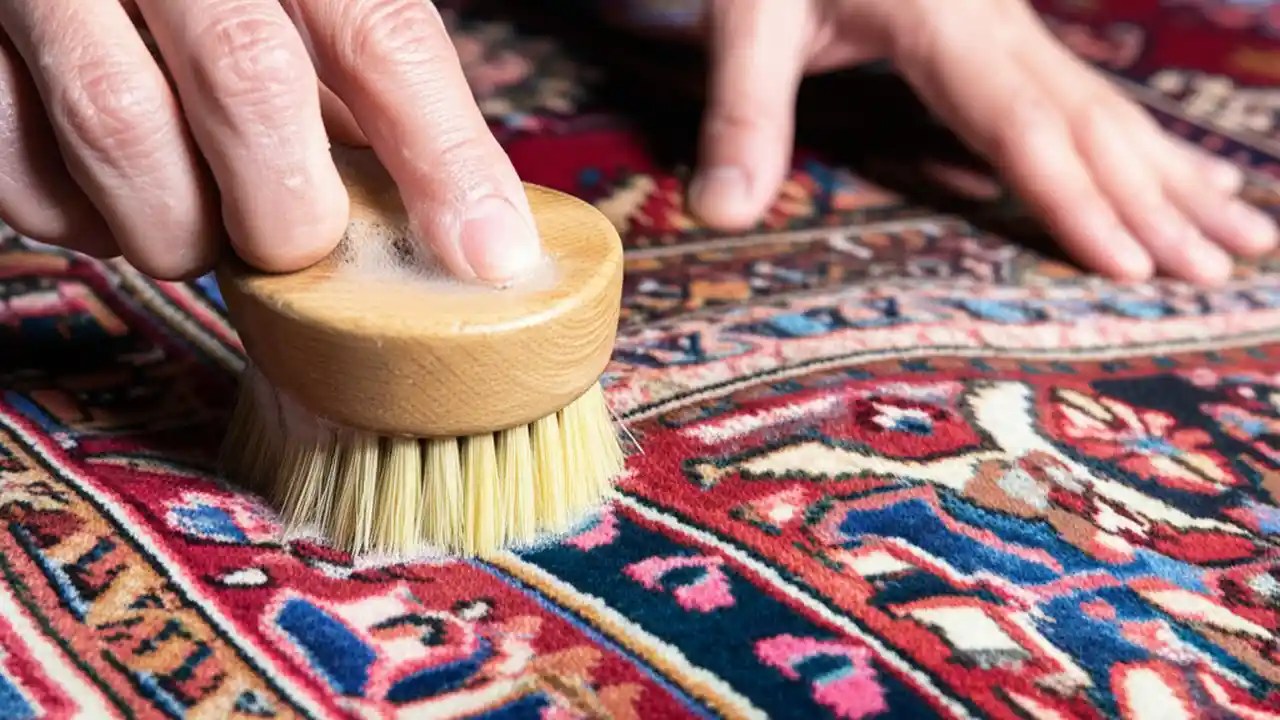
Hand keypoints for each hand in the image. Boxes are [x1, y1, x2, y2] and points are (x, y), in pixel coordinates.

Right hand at [0, 0, 540, 282]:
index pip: (380, 32)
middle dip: (289, 210)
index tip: (489, 255)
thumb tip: (453, 205)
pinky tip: (113, 203)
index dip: (442, 153)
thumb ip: (359, 68)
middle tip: (295, 245)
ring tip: (204, 233)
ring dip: (180, 227)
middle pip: (251, 84)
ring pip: (122, 129)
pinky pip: (18, 163)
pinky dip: (76, 218)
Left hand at [642, 0, 1277, 285]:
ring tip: (1246, 228)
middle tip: (1223, 268)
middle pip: (1089, 123)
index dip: (1076, 198)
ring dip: (1174, 171)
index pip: (1024, 127)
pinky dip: (1141, 140)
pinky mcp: (1001, 29)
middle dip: (1157, 200)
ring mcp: (1009, 25)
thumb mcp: (749, 20)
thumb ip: (743, 112)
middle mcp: (996, 26)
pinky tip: (1176, 168)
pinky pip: (1086, 94)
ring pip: (1106, 106)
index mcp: (944, 24)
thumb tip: (723, 212)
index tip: (1131, 265)